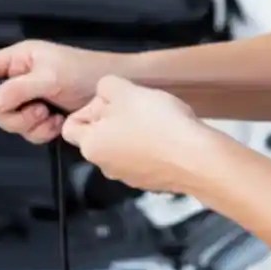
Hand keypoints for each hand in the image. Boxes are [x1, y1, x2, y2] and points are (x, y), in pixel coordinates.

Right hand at [0, 40, 127, 143]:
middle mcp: (19, 79)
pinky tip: (57, 125)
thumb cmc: (84, 74)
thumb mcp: (48, 77)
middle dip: (12, 113)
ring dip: (29, 124)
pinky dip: (41, 132)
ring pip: (9, 120)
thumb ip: (15, 89)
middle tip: (36, 111)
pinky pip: (27, 132)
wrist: (118, 93)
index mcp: (17, 60)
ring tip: (50, 117)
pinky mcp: (42, 118)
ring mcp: (29, 100)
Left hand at [61, 75, 216, 194]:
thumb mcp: (125, 90)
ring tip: (156, 118)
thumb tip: (105, 95)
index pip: (71, 126)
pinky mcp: (153, 182)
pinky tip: (169, 134)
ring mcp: (130, 177)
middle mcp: (105, 166)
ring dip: (135, 130)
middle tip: (135, 104)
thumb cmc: (156, 123)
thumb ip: (106, 87)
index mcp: (91, 146)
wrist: (199, 159)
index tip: (109, 101)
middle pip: (99, 135)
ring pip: (123, 146)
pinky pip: (146, 158)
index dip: (87, 109)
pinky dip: (153, 146)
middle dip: (114, 117)